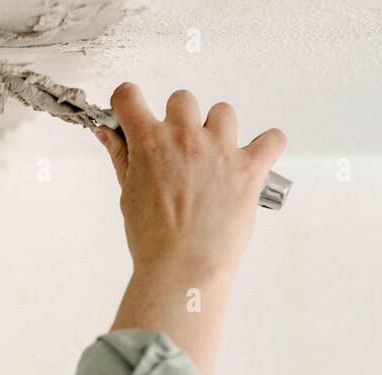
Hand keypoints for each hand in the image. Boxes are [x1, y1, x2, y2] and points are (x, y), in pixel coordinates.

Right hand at [94, 83, 286, 277]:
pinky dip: (268, 144)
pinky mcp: (249, 169)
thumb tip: (108, 134)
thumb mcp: (128, 195)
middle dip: (179, 120)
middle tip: (179, 150)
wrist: (183, 270)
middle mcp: (185, 139)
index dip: (128, 102)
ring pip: (223, 112)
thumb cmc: (154, 241)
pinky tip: (257, 155)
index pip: (129, 96)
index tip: (132, 112)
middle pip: (182, 99)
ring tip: (215, 158)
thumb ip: (121, 158)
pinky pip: (273, 139)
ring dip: (218, 129)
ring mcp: (220, 151)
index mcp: (150, 143)